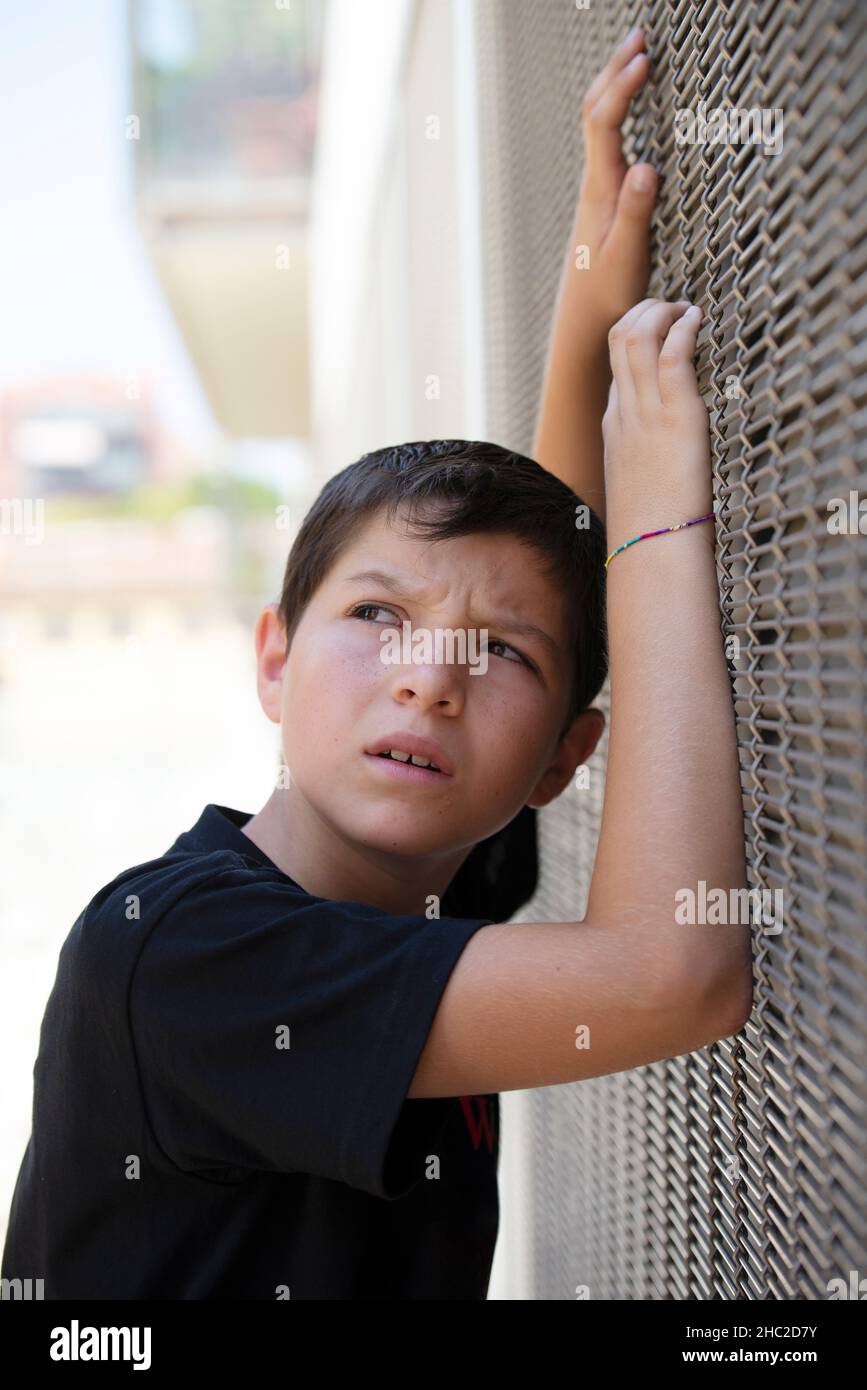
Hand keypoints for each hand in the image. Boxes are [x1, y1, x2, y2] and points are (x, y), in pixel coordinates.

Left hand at [565, 28, 659, 338]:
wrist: (583, 322)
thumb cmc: (607, 295)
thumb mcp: (627, 257)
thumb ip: (637, 212)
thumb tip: (647, 165)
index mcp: (601, 191)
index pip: (605, 123)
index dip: (623, 85)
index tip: (646, 57)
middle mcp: (595, 184)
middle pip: (596, 112)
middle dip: (615, 70)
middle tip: (640, 35)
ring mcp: (598, 191)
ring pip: (600, 125)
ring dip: (615, 86)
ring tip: (637, 57)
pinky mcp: (605, 201)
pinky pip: (609, 143)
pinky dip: (620, 113)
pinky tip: (632, 111)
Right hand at [602, 299, 712, 531]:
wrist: (651, 545)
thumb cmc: (651, 525)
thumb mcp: (639, 486)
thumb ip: (646, 462)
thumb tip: (658, 468)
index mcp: (614, 427)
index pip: (617, 368)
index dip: (637, 338)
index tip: (661, 328)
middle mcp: (625, 412)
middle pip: (620, 340)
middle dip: (645, 312)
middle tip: (672, 308)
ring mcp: (647, 412)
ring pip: (638, 338)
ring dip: (662, 312)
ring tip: (685, 308)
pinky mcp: (677, 416)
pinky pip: (673, 356)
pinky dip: (682, 329)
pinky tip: (697, 319)